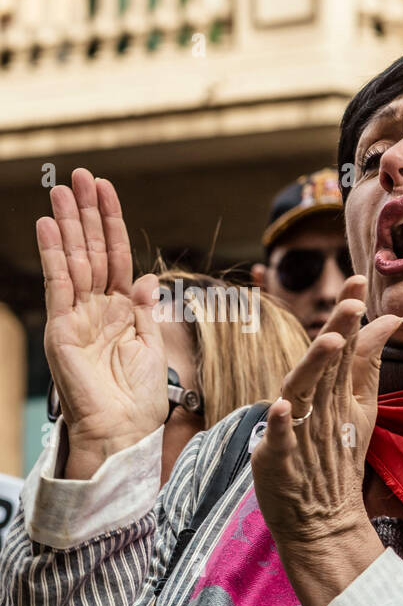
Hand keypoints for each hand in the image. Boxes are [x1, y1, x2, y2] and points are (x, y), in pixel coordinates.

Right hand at [38, 169, 166, 479]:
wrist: (123, 430)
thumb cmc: (139, 397)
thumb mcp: (151, 345)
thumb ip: (145, 309)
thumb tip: (145, 278)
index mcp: (121, 309)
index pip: (115, 256)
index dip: (112, 223)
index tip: (106, 190)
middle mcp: (96, 307)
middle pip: (91, 249)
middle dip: (86, 212)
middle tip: (80, 175)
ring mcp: (76, 316)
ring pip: (73, 259)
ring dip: (67, 224)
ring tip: (60, 189)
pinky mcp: (61, 328)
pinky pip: (58, 284)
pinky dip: (54, 254)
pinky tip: (47, 227)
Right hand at [251, 275, 402, 605]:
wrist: (318, 516)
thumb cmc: (331, 453)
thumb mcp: (353, 403)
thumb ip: (366, 360)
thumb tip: (391, 319)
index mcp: (324, 389)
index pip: (339, 345)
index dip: (348, 314)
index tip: (361, 280)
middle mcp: (305, 403)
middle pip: (321, 362)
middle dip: (334, 330)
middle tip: (352, 301)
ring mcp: (289, 430)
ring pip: (300, 392)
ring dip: (312, 367)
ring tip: (330, 341)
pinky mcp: (275, 459)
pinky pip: (277, 439)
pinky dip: (278, 424)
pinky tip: (282, 407)